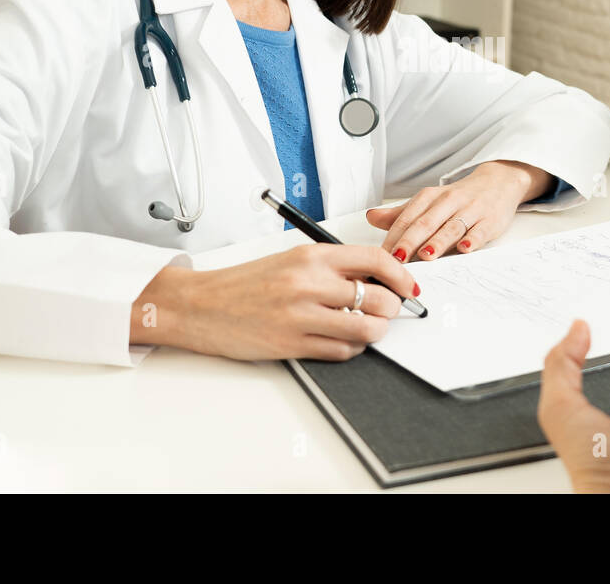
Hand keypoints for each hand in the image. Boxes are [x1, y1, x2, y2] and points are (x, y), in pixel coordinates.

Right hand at [134, 244, 417, 361]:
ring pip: (365, 330)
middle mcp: (309, 283)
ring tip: (366, 329)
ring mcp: (301, 315)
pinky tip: (342, 343)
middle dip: (392, 308)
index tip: (409, 286)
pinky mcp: (292, 344)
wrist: (201, 305)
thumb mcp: (290, 260)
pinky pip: (341, 352)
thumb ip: (330, 267)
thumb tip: (375, 278)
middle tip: (387, 311)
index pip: (374, 259)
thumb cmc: (245, 283)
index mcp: (311, 256)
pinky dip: (350, 350)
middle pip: (378, 298)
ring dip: (374, 332)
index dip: (400, 275)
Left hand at [365, 160, 553, 260]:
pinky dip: (473, 239)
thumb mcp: (428, 202)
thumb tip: (371, 217)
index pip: (408, 218)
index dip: (393, 236)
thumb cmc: (458, 198)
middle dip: (410, 241)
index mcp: (429, 198)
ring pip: (451, 227)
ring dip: (438, 242)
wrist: (498, 182)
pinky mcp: (490, 221)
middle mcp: (448, 202)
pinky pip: (480, 230)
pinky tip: (465, 248)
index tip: (381, 255)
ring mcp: (470, 211)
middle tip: (397, 259)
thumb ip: (401, 214)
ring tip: (426, 255)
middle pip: (426, 222)